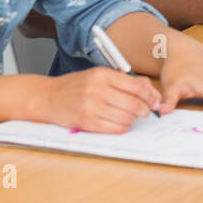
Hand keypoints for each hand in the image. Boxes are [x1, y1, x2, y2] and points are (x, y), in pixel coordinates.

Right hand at [31, 67, 162, 132]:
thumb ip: (122, 80)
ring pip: (126, 117)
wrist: (46, 97)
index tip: (156, 101)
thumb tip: (149, 90)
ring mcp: (91, 106)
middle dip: (145, 110)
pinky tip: (122, 124)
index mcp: (103, 74)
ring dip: (134, 119)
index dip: (151, 95)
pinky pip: (114, 128)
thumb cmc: (75, 86)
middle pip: (134, 103)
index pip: (137, 86)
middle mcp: (97, 89)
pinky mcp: (86, 122)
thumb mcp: (98, 75)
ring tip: (132, 117)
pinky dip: (123, 128)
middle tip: (146, 112)